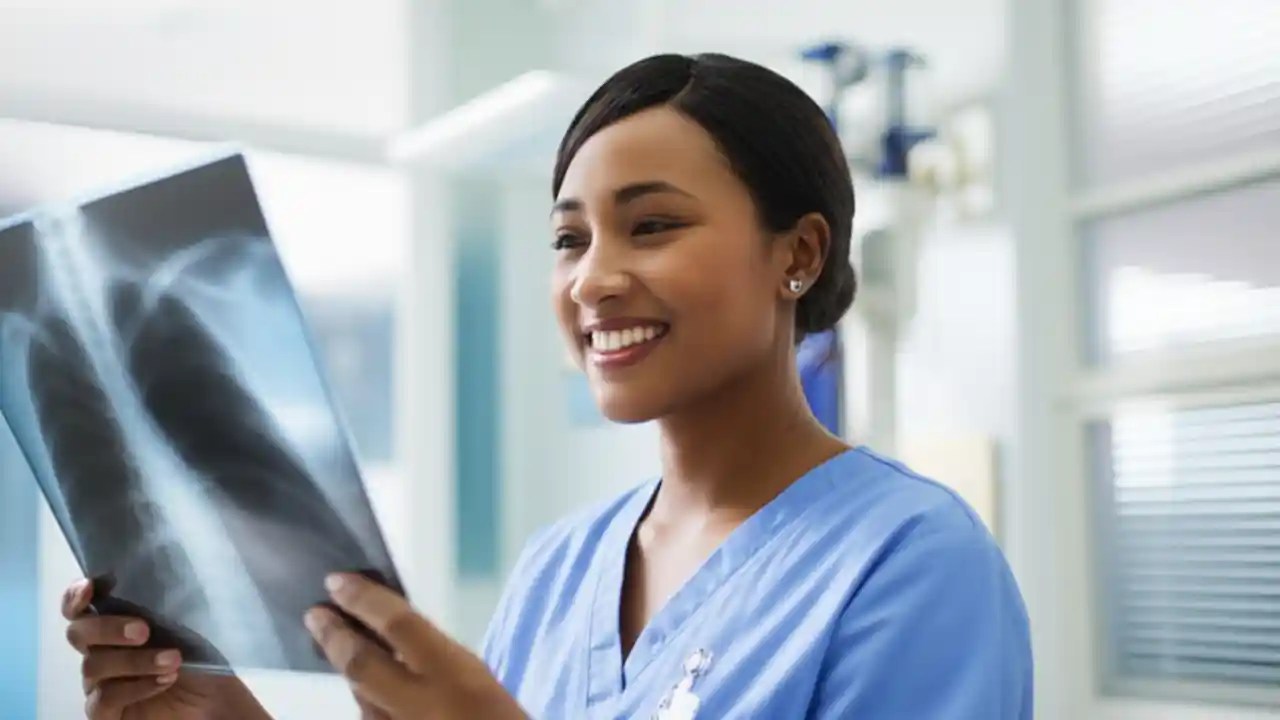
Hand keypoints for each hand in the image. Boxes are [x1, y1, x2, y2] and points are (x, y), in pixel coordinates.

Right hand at [62, 579, 269, 719]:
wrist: (216, 701)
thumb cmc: (202, 658)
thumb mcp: (190, 626)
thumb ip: (167, 604)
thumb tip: (164, 570)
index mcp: (114, 625)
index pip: (79, 607)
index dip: (76, 595)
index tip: (92, 587)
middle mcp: (100, 652)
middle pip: (79, 633)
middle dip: (108, 627)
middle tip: (144, 630)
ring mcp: (99, 684)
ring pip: (94, 666)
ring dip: (135, 660)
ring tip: (174, 660)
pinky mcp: (104, 713)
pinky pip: (104, 699)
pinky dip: (135, 687)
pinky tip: (164, 681)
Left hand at [305, 574, 527, 719]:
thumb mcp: (480, 680)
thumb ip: (441, 659)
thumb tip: (394, 632)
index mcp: (455, 676)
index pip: (398, 625)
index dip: (363, 600)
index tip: (337, 581)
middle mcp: (420, 705)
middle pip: (361, 664)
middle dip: (334, 636)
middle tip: (315, 614)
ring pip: (361, 695)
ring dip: (346, 667)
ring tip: (334, 640)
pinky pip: (371, 716)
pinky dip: (364, 698)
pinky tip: (363, 686)